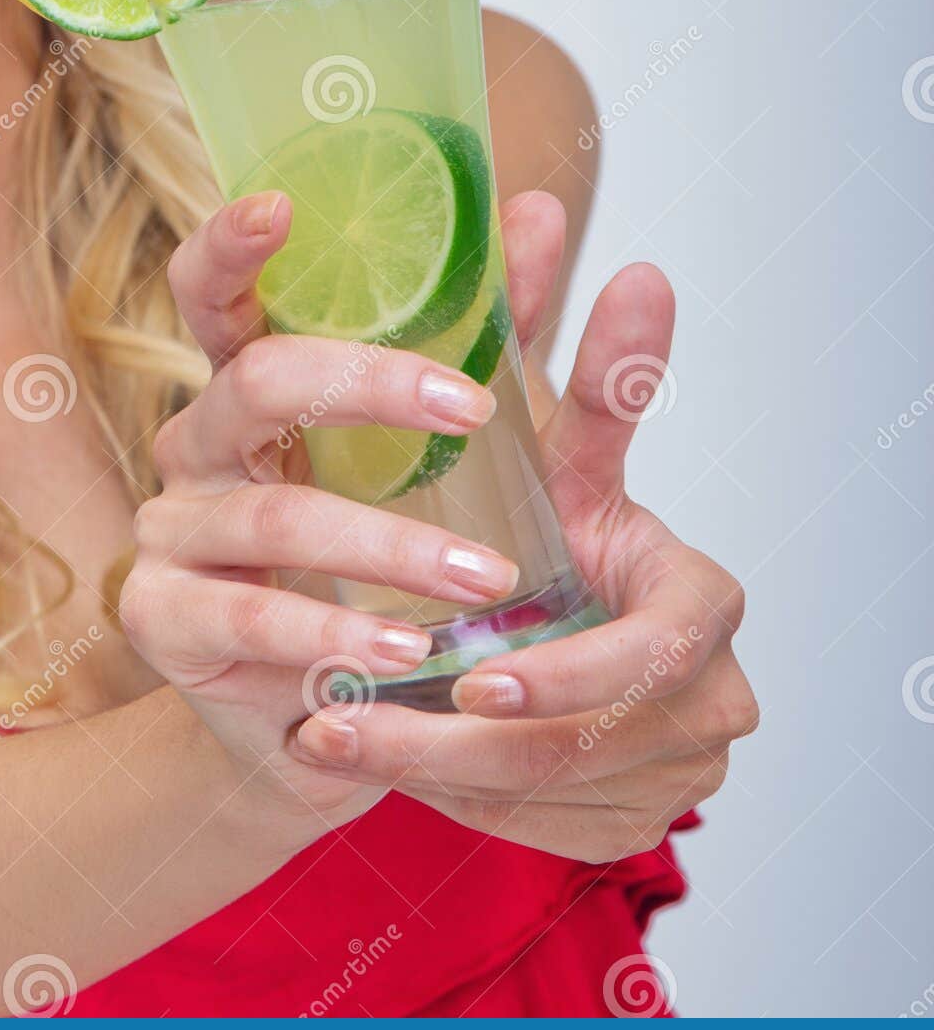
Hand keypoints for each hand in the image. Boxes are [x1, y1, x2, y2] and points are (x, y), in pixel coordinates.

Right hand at [123, 190, 521, 838]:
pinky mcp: (161, 618)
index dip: (230, 247)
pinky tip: (400, 652)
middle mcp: (195, 442)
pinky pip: (247, 618)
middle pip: (256, 381)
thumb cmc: (380, 556)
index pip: (214, 294)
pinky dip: (331, 637)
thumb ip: (495, 335)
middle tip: (469, 409)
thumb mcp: (451, 444)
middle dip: (366, 385)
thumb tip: (542, 209)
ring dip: (387, 546)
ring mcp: (169, 529)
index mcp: (248, 384)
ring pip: (273, 515)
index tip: (279, 207)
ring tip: (484, 579)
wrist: (328, 706)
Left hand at [287, 190, 760, 863]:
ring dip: (424, 770)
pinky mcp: (624, 820)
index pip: (649, 637)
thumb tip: (535, 204)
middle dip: (455, 736)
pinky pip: (529, 825)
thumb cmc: (532, 525)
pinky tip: (359, 768)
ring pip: (544, 790)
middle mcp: (707, 687)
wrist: (539, 636)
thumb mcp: (536, 450)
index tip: (471, 669)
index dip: (565, 657)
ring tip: (321, 741)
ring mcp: (673, 767)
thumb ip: (531, 343)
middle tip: (341, 722)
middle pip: (585, 739)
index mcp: (698, 598)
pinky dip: (443, 797)